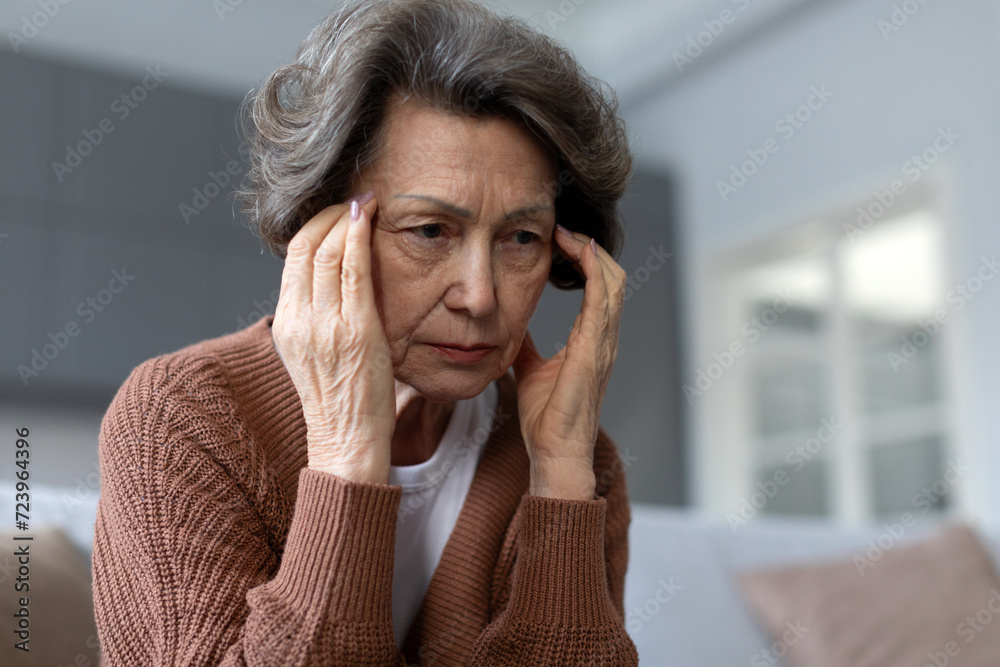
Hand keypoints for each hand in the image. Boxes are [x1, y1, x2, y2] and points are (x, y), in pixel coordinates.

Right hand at [271, 192, 394, 484]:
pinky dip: (360, 239)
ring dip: (348, 220)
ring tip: (366, 203)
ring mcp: (326, 325)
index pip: (293, 259)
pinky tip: (371, 220)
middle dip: (331, 215)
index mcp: (288, 325)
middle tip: (354, 199)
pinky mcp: (355, 331)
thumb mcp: (318, 355)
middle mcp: (300, 321)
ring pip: (327, 253)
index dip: (314, 226)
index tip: (337, 212)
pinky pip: (354, 272)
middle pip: (306, 247)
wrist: (346, 443)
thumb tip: (338, 285)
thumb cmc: (341, 402)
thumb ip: (322, 319)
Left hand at [511, 225, 625, 499]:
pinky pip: (603, 302)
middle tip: (563, 229)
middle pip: (611, 277)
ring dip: (593, 254)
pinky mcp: (595, 350)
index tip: (559, 239)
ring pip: (613, 283)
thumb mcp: (529, 368)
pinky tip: (580, 252)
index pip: (598, 287)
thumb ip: (526, 344)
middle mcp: (603, 337)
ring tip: (569, 234)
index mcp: (591, 340)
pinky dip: (595, 272)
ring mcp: (603, 343)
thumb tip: (510, 326)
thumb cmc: (546, 418)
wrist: (553, 452)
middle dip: (589, 248)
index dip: (583, 259)